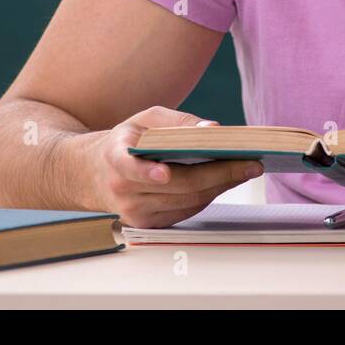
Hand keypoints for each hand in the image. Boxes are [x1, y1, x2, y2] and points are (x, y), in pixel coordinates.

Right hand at [87, 106, 263, 227]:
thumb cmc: (126, 140)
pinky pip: (186, 210)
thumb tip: (212, 129)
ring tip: (246, 169)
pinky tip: (226, 180)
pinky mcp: (148, 224)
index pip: (129, 168)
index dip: (147, 173)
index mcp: (115, 158)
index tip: (164, 173)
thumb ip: (177, 122)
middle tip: (250, 164)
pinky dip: (209, 195)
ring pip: (187, 200)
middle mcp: (122, 190)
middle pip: (177, 186)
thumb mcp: (145, 120)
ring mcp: (135, 212)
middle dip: (218, 175)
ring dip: (221, 186)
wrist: (94, 174)